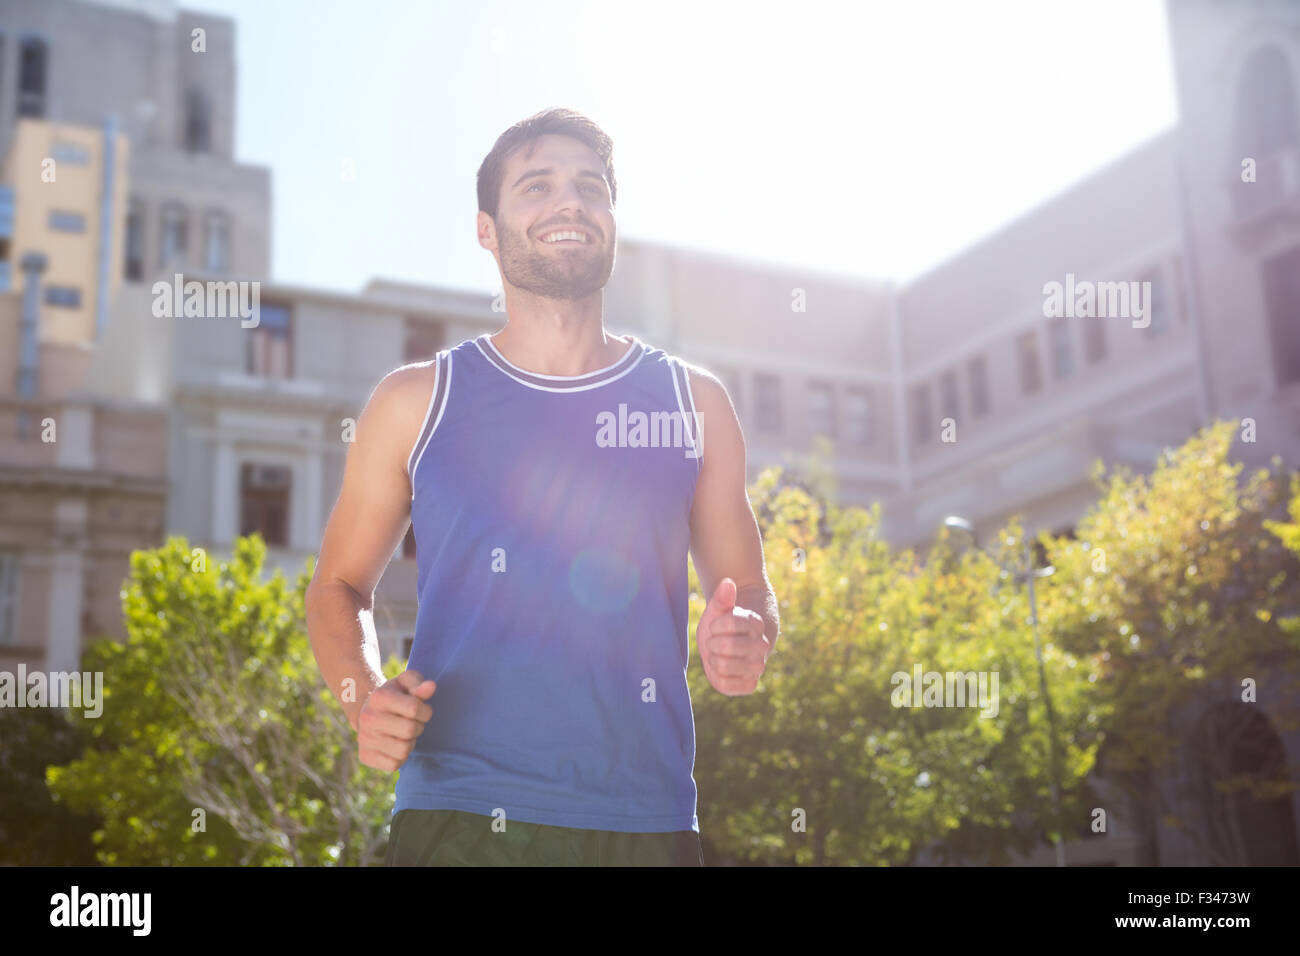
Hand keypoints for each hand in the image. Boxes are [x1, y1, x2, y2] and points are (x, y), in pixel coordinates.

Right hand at [357, 668, 435, 771]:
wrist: (370, 712)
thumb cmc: (396, 696)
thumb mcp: (407, 683)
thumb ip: (419, 684)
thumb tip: (431, 687)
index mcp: (379, 697)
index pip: (414, 708)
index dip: (425, 711)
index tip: (421, 710)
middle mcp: (368, 718)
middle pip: (410, 730)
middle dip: (418, 727)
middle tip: (412, 722)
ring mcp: (364, 738)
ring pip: (403, 750)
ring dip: (410, 743)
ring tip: (404, 734)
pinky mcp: (365, 756)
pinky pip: (394, 764)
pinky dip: (401, 757)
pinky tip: (396, 745)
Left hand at [696, 577, 769, 695]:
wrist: (729, 646)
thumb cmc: (721, 625)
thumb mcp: (717, 610)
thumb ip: (721, 598)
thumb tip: (728, 582)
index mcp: (756, 623)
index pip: (730, 622)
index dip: (715, 625)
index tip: (715, 626)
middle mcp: (762, 645)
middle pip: (727, 646)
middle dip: (712, 644)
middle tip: (714, 643)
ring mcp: (758, 666)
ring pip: (724, 666)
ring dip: (713, 660)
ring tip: (717, 656)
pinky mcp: (750, 685)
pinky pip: (725, 685)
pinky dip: (717, 677)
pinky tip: (721, 671)